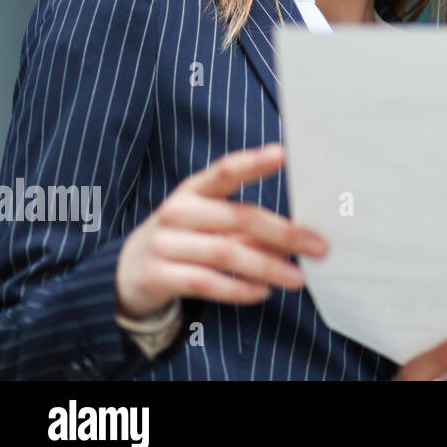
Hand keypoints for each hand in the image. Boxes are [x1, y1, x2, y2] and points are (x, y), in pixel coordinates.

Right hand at [115, 143, 327, 318]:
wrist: (128, 271)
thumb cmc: (186, 238)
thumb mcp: (210, 223)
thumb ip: (248, 224)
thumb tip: (301, 235)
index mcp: (194, 189)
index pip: (226, 170)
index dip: (253, 162)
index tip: (283, 154)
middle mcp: (177, 211)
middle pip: (239, 218)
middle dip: (284, 234)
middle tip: (319, 247)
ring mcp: (164, 243)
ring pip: (226, 254)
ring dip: (268, 267)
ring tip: (298, 278)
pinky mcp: (156, 275)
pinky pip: (206, 283)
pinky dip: (238, 289)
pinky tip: (263, 292)